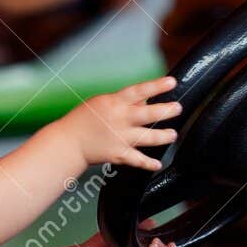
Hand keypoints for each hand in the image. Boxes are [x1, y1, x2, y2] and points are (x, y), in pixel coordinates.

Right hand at [54, 75, 181, 171]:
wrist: (69, 142)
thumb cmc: (84, 119)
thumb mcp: (102, 102)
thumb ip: (124, 102)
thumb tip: (145, 99)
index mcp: (114, 103)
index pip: (139, 91)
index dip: (157, 86)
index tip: (172, 82)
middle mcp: (120, 119)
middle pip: (148, 114)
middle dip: (166, 111)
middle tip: (178, 108)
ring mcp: (120, 137)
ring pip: (148, 137)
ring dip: (163, 136)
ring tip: (172, 135)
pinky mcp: (118, 154)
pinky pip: (137, 160)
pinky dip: (148, 163)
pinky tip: (157, 164)